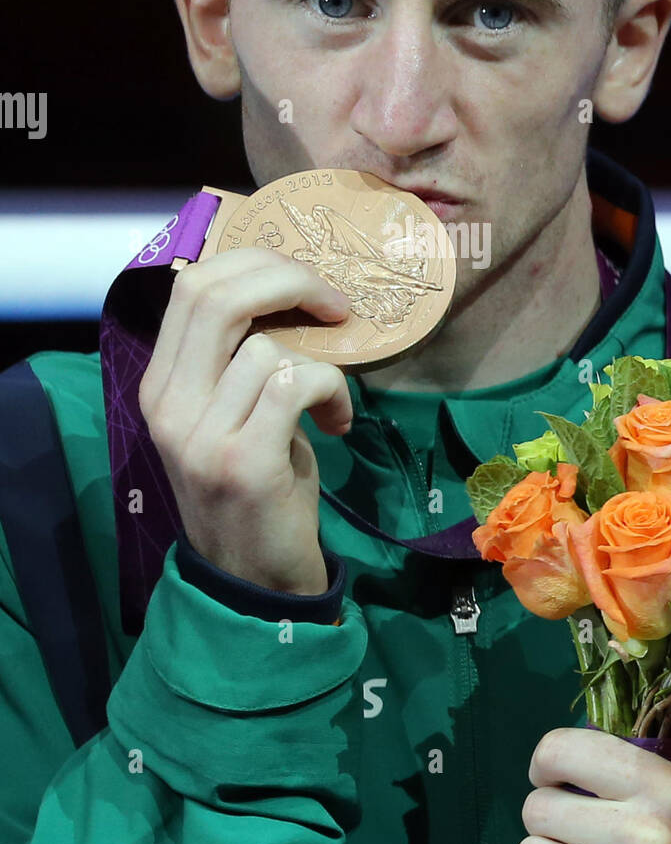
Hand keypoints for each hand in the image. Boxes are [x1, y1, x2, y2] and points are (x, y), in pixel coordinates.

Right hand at [138, 246, 352, 593]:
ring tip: (331, 399)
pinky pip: (297, 384)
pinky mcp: (242, 461)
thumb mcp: (227, 414)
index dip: (256, 263)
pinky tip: (337, 422)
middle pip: (217, 296)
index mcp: (160, 385)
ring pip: (268, 346)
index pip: (191, 285)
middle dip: (289, 280)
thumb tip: (286, 289)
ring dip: (323, 362)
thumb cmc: (252, 487)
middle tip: (333, 303)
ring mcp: (200, 435)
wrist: (252, 580)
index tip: (305, 280)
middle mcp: (168, 405)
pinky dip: (333, 392)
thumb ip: (235, 357)